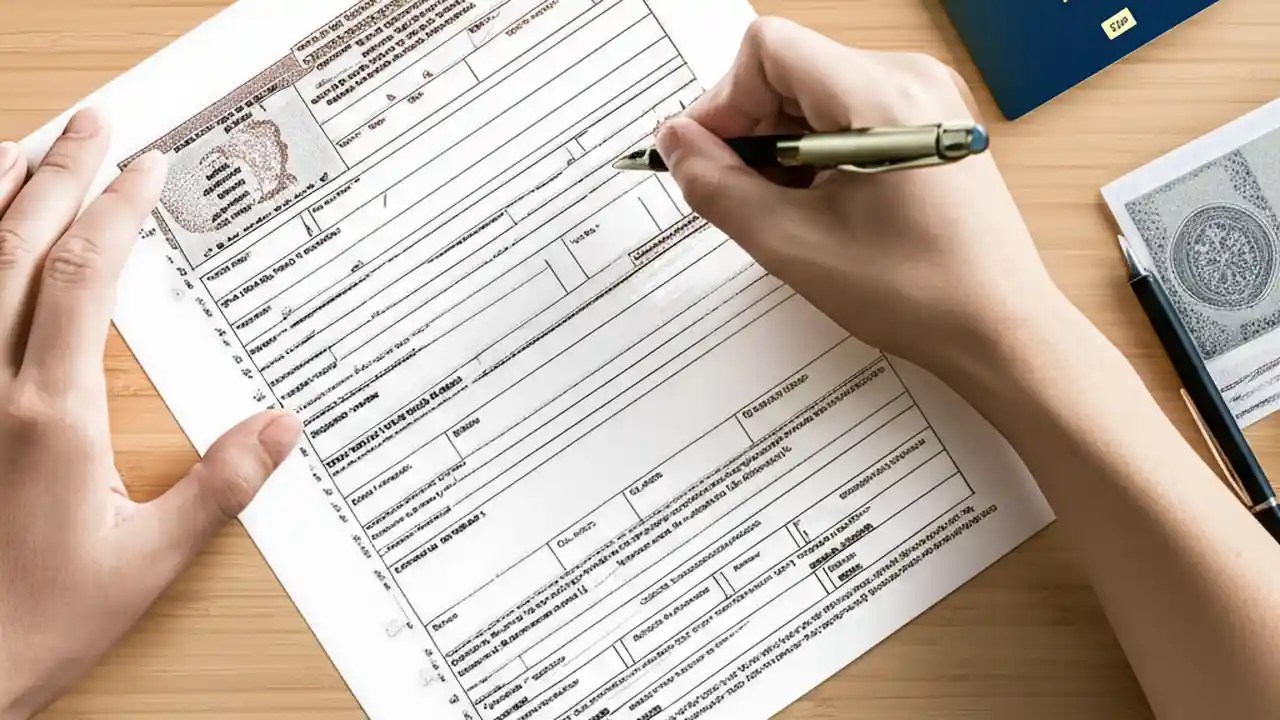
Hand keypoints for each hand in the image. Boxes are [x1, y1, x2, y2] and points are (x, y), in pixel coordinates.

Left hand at [0, 109, 301, 718]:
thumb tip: (284, 425)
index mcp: (49, 413)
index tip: (148, 165)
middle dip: (61, 174)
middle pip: (19, 248)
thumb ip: (220, 488)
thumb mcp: (148, 562)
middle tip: (94, 122)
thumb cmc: (41, 616)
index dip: (117, 210)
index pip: (85, 277)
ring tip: (26, 145)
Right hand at [658, 18, 1068, 382]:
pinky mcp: (928, 123)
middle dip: (750, 130)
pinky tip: (819, 205)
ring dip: (781, 146)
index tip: (707, 158)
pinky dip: (815, 152)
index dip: (723, 102)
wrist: (997, 328)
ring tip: (788, 210)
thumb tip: (675, 144)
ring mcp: (925, 99)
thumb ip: (718, 187)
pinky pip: (847, 114)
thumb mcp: (793, 244)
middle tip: (741, 195)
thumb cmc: (918, 293)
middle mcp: (910, 79)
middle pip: (789, 68)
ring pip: (815, 93)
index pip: (767, 50)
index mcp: (881, 97)